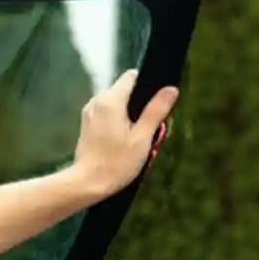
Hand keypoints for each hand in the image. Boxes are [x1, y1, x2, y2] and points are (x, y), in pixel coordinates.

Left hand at [70, 69, 178, 197]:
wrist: (88, 182)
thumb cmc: (117, 162)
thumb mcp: (143, 137)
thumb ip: (156, 110)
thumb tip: (170, 89)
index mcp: (110, 101)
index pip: (131, 77)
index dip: (148, 85)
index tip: (157, 102)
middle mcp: (96, 101)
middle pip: (125, 91)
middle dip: (140, 105)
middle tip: (150, 129)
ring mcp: (90, 112)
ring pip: (117, 104)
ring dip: (130, 116)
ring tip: (138, 139)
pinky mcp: (87, 123)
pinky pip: (108, 114)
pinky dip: (119, 123)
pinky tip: (124, 143)